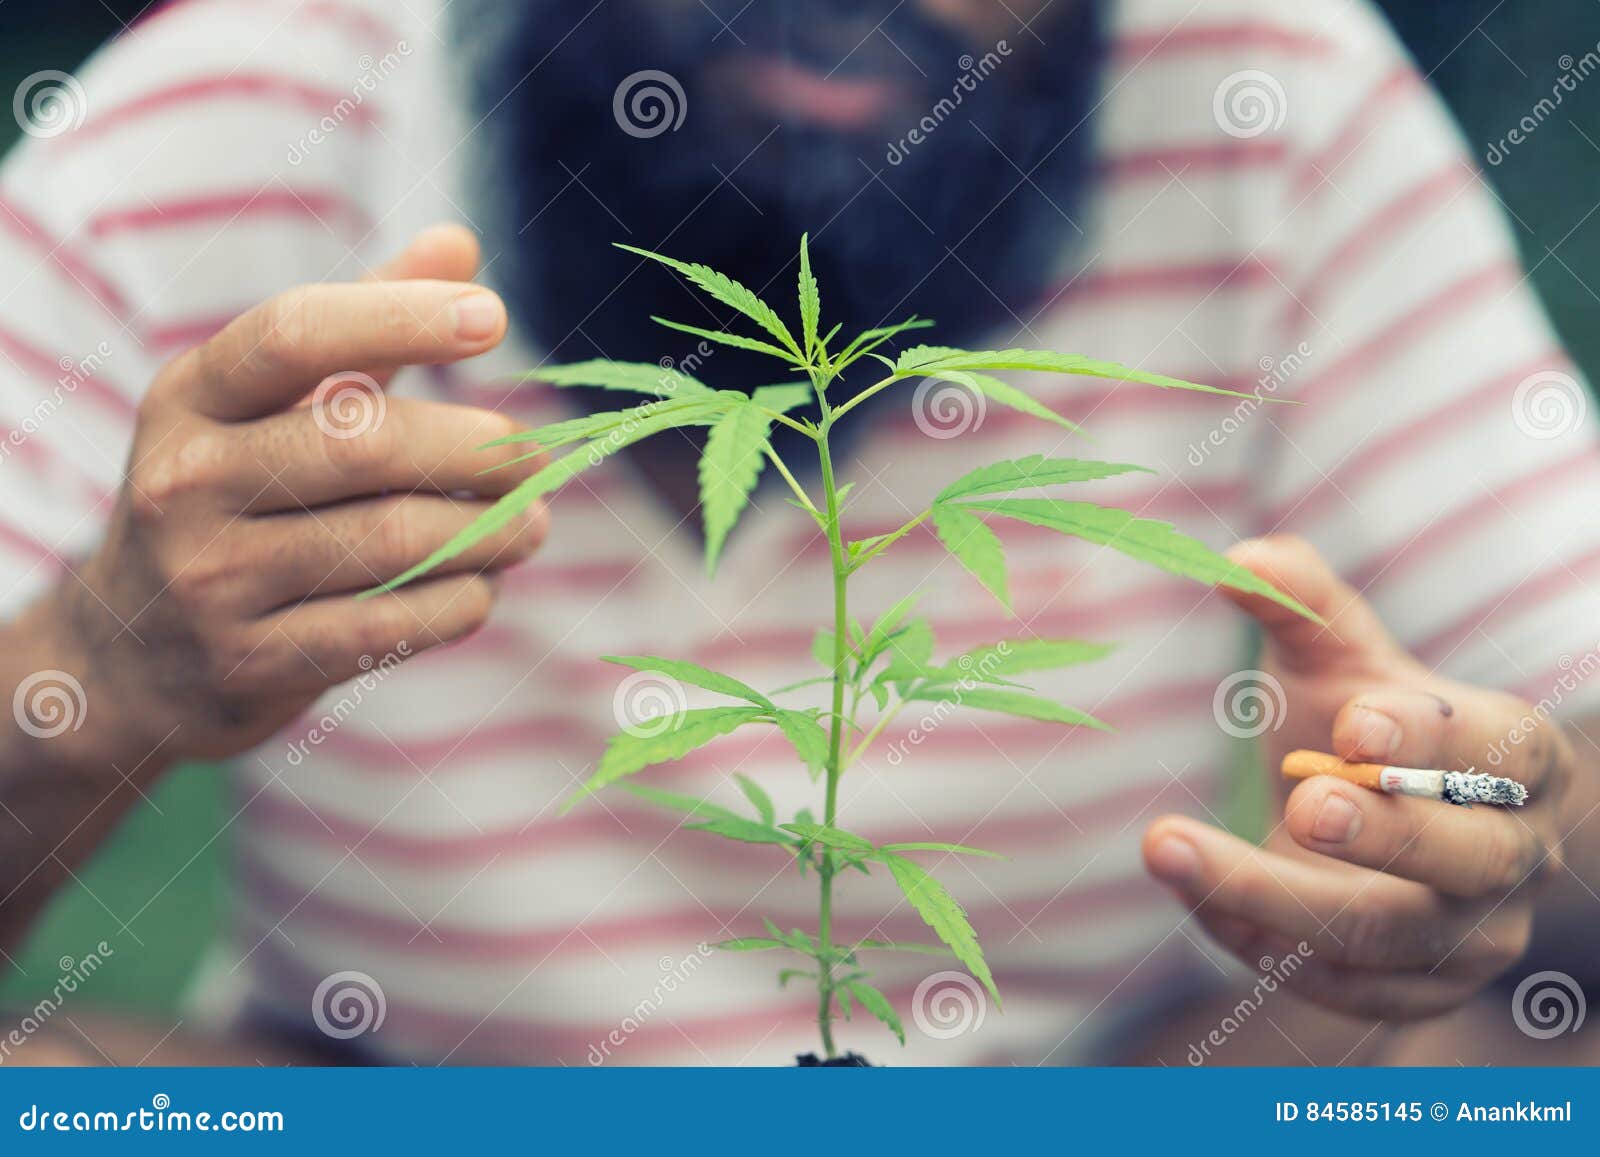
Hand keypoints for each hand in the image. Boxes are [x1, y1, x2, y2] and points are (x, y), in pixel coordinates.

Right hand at [63, 225, 547, 760]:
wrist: (127, 656)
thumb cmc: (232, 497)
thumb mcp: (264, 404)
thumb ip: (363, 323)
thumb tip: (460, 242)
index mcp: (189, 396)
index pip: (295, 332)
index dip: (402, 317)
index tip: (492, 317)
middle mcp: (186, 481)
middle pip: (366, 442)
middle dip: (477, 448)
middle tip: (533, 458)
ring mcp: (212, 579)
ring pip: (393, 540)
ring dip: (490, 531)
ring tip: (533, 523)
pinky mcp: (251, 662)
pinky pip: (390, 625)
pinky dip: (460, 601)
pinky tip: (482, 585)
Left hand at [1142, 536, 1571, 1020]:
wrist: (1385, 832)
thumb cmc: (1363, 727)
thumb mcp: (1338, 662)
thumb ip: (1300, 605)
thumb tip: (1237, 558)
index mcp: (1515, 762)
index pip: (1503, 753)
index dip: (1434, 742)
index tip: (1352, 721)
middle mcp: (1510, 857)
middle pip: (1466, 859)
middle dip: (1385, 834)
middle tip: (1300, 803)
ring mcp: (1468, 939)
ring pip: (1386, 938)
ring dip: (1273, 896)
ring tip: (1167, 844)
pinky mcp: (1411, 994)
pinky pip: (1340, 987)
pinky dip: (1260, 943)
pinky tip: (1193, 894)